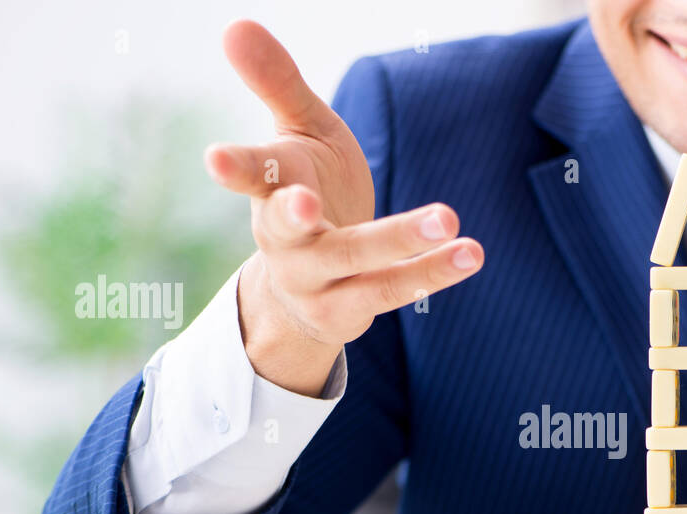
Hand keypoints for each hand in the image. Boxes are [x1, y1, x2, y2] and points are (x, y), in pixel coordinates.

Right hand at [207, 21, 483, 394]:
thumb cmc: (307, 186)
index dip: (234, 166)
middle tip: (308, 200)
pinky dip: (433, 272)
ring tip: (448, 218)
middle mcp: (284, 242)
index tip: (215, 158)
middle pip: (289, 228)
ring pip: (356, 261)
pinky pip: (394, 290)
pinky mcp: (349, 312)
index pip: (250, 174)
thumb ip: (278, 84)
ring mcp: (315, 282)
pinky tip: (471, 253)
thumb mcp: (298, 134)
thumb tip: (236, 24)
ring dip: (401, 240)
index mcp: (268, 191)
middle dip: (296, 216)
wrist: (313, 284)